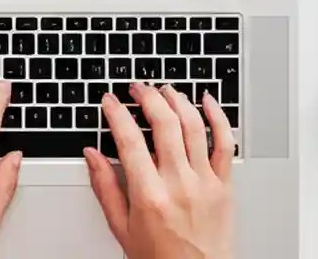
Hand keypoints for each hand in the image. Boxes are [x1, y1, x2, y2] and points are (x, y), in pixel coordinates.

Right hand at [84, 83, 235, 258]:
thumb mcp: (122, 228)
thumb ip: (106, 188)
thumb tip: (92, 156)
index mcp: (150, 196)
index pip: (129, 141)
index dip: (117, 114)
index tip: (110, 101)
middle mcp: (179, 184)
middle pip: (164, 124)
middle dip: (148, 97)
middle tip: (137, 88)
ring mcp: (205, 182)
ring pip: (194, 126)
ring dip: (178, 100)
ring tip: (165, 90)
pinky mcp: (225, 184)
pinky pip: (225, 143)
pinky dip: (217, 116)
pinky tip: (206, 101)